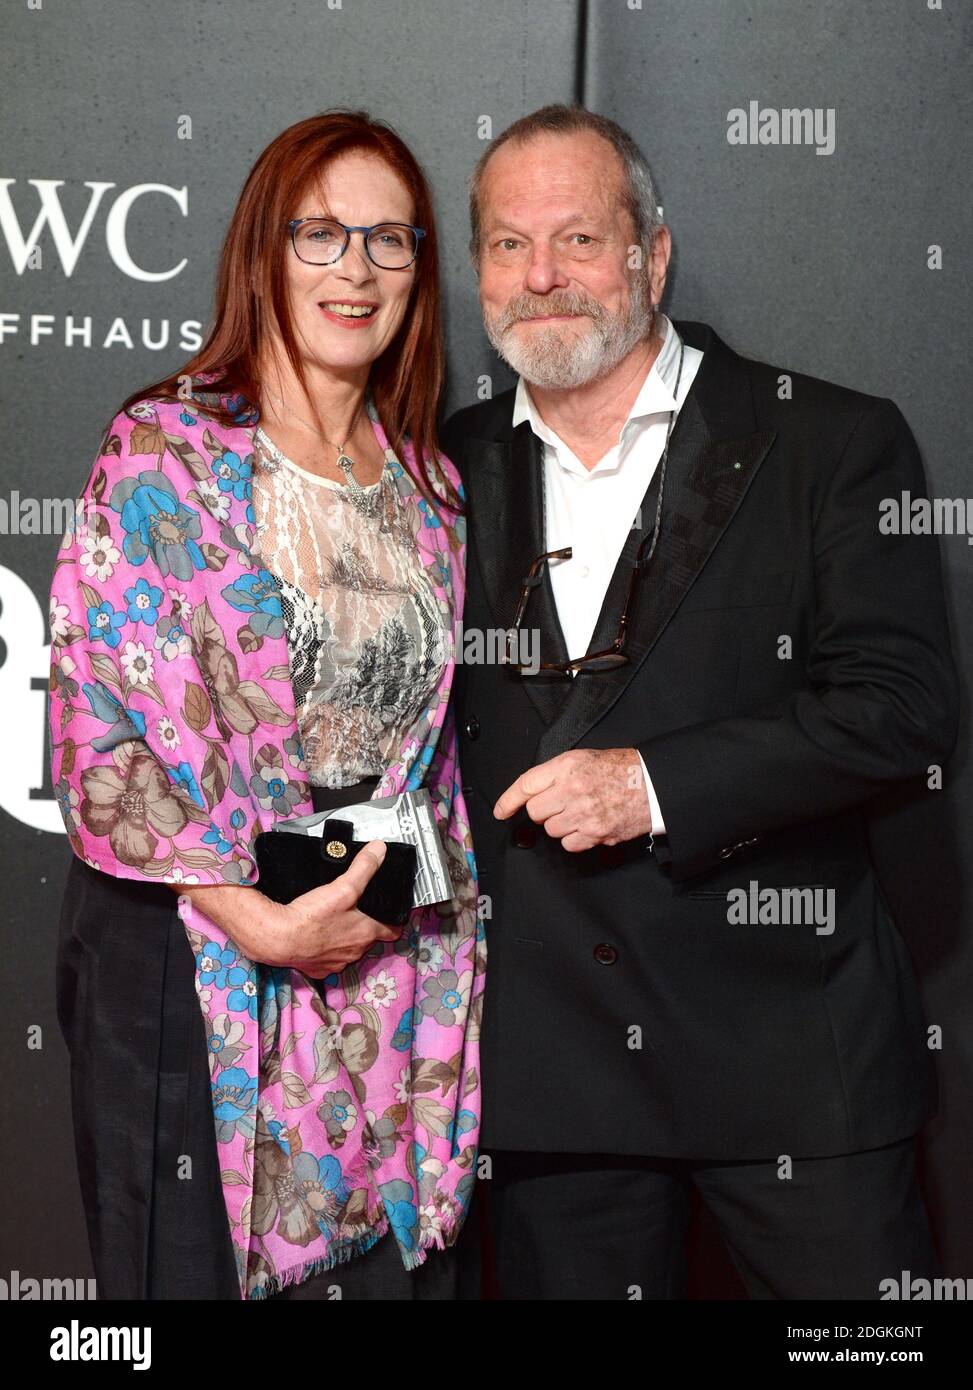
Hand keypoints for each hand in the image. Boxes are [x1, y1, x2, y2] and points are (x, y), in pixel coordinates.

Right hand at [175, 839, 400, 972]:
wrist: (277, 938)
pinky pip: (326, 959)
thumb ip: (364, 868)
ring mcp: (336, 963)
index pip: (393, 931)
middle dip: (364, 925)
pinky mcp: (316, 969)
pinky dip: (323, 949)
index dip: (392, 920)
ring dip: (343, 937)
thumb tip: (381, 848)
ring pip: (347, 949)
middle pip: (367, 938)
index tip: (388, 910)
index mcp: (366, 934)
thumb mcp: (343, 887)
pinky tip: (315, 936)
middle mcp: (355, 953)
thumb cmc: (313, 915)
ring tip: (333, 920)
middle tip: (356, 908)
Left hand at [493, 748, 651, 852]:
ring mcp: (584, 813)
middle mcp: (572, 789)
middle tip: (563, 803)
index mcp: (567, 766)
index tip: (501, 811)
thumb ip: (555, 774)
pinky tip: (589, 825)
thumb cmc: (621, 770)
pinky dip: (575, 838)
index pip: (526, 784)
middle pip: (536, 812)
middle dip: (545, 810)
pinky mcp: (595, 833)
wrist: (653, 784)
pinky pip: (569, 844)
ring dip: (561, 825)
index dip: (509, 800)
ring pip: (552, 830)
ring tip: (581, 812)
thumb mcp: (584, 759)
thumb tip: (530, 794)